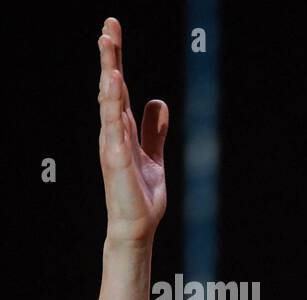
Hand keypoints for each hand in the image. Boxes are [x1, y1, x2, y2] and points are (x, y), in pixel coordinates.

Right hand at [98, 17, 168, 243]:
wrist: (136, 226)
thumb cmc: (141, 195)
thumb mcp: (154, 156)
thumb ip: (153, 131)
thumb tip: (158, 102)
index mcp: (121, 128)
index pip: (118, 86)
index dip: (115, 59)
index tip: (112, 31)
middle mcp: (113, 131)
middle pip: (111, 86)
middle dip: (110, 56)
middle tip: (109, 26)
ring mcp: (113, 143)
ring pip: (109, 100)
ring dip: (109, 71)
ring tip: (108, 44)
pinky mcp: (117, 158)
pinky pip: (114, 126)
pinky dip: (113, 104)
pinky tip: (114, 83)